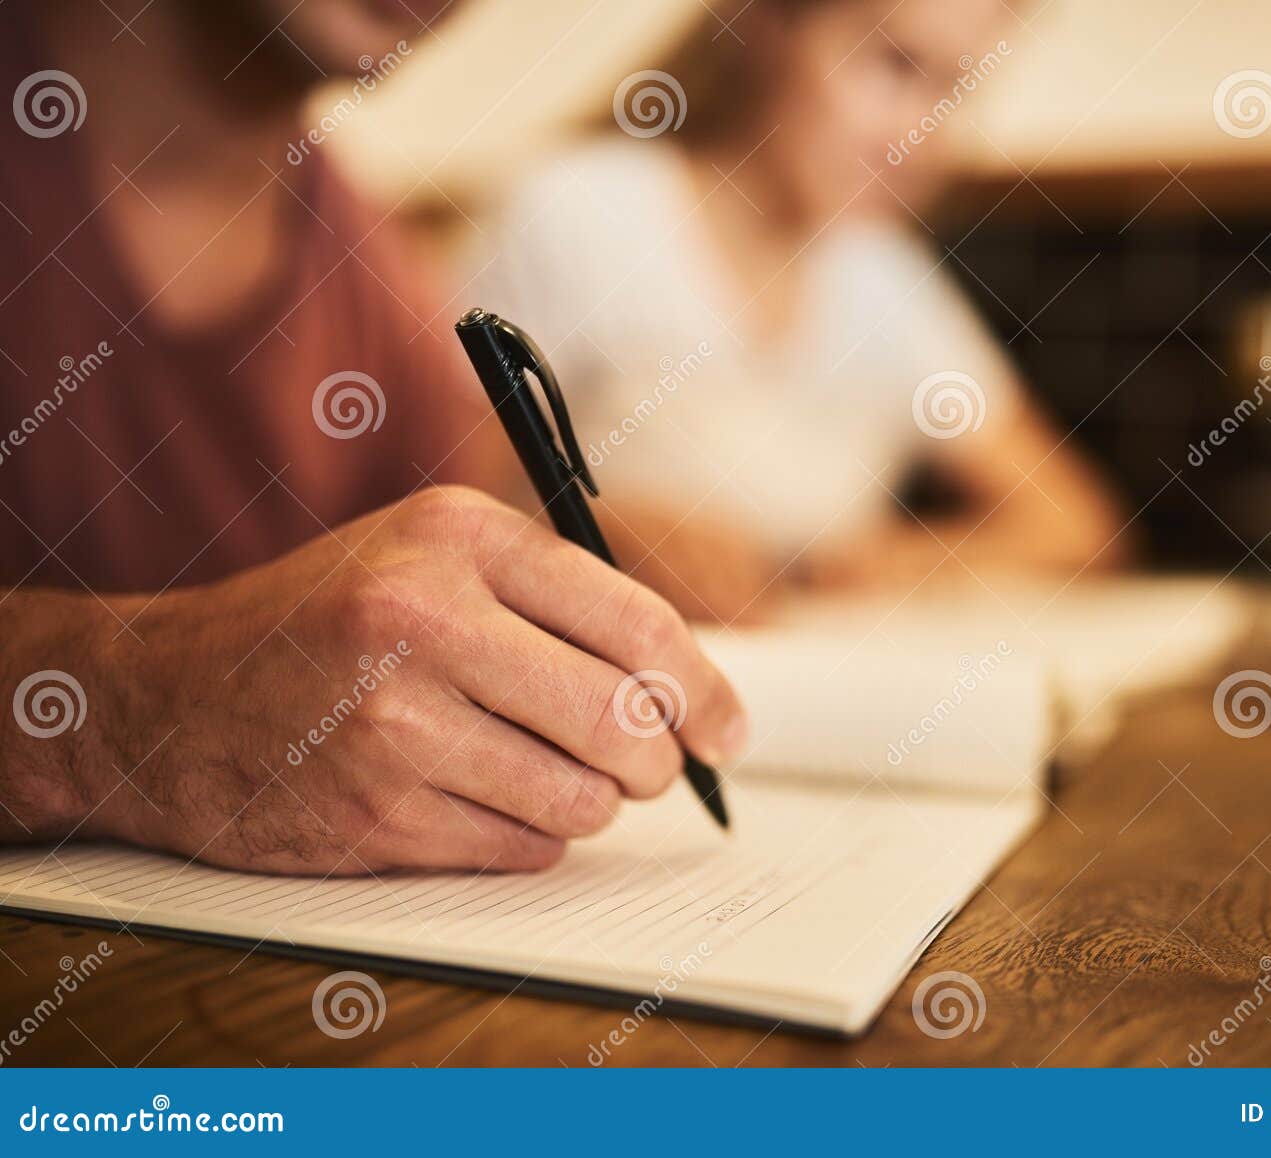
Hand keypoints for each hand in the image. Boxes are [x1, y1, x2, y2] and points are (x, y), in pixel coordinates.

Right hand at [0, 486, 747, 873]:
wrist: (164, 698)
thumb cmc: (325, 624)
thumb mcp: (432, 557)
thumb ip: (556, 602)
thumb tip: (688, 687)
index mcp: (459, 538)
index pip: (639, 621)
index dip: (705, 689)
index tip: (728, 731)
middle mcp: (426, 620)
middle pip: (624, 721)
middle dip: (656, 763)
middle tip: (644, 768)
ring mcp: (394, 722)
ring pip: (582, 799)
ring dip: (586, 803)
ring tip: (537, 772)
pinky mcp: (373, 812)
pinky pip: (522, 848)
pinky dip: (525, 837)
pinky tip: (473, 799)